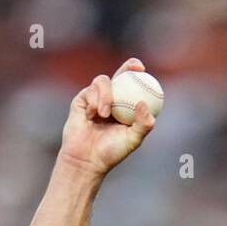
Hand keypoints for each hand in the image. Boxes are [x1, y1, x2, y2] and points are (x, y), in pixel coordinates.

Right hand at [59, 58, 156, 176]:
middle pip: (120, 76)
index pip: (134, 89)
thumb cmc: (111, 152)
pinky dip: (94, 101)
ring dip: (106, 95)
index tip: (145, 70)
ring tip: (105, 114)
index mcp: (126, 109)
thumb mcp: (132, 140)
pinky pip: (90, 91)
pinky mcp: (82, 100)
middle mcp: (112, 101)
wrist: (87, 158)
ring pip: (103, 82)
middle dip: (127, 67)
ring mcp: (96, 99)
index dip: (139, 77)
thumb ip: (142, 125)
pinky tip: (93, 115)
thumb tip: (144, 104)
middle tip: (135, 67)